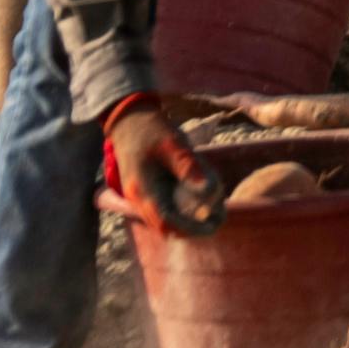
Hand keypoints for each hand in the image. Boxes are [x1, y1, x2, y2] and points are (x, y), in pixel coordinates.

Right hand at [102, 96, 220, 235]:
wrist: (129, 120)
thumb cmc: (152, 129)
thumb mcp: (174, 145)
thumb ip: (190, 169)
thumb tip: (210, 192)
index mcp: (143, 190)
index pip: (166, 222)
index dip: (191, 227)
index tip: (214, 224)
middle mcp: (138, 199)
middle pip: (166, 226)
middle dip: (193, 227)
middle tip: (219, 217)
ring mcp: (140, 196)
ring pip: (166, 219)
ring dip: (189, 219)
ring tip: (215, 209)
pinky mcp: (147, 191)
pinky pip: (165, 208)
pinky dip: (183, 208)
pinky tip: (202, 197)